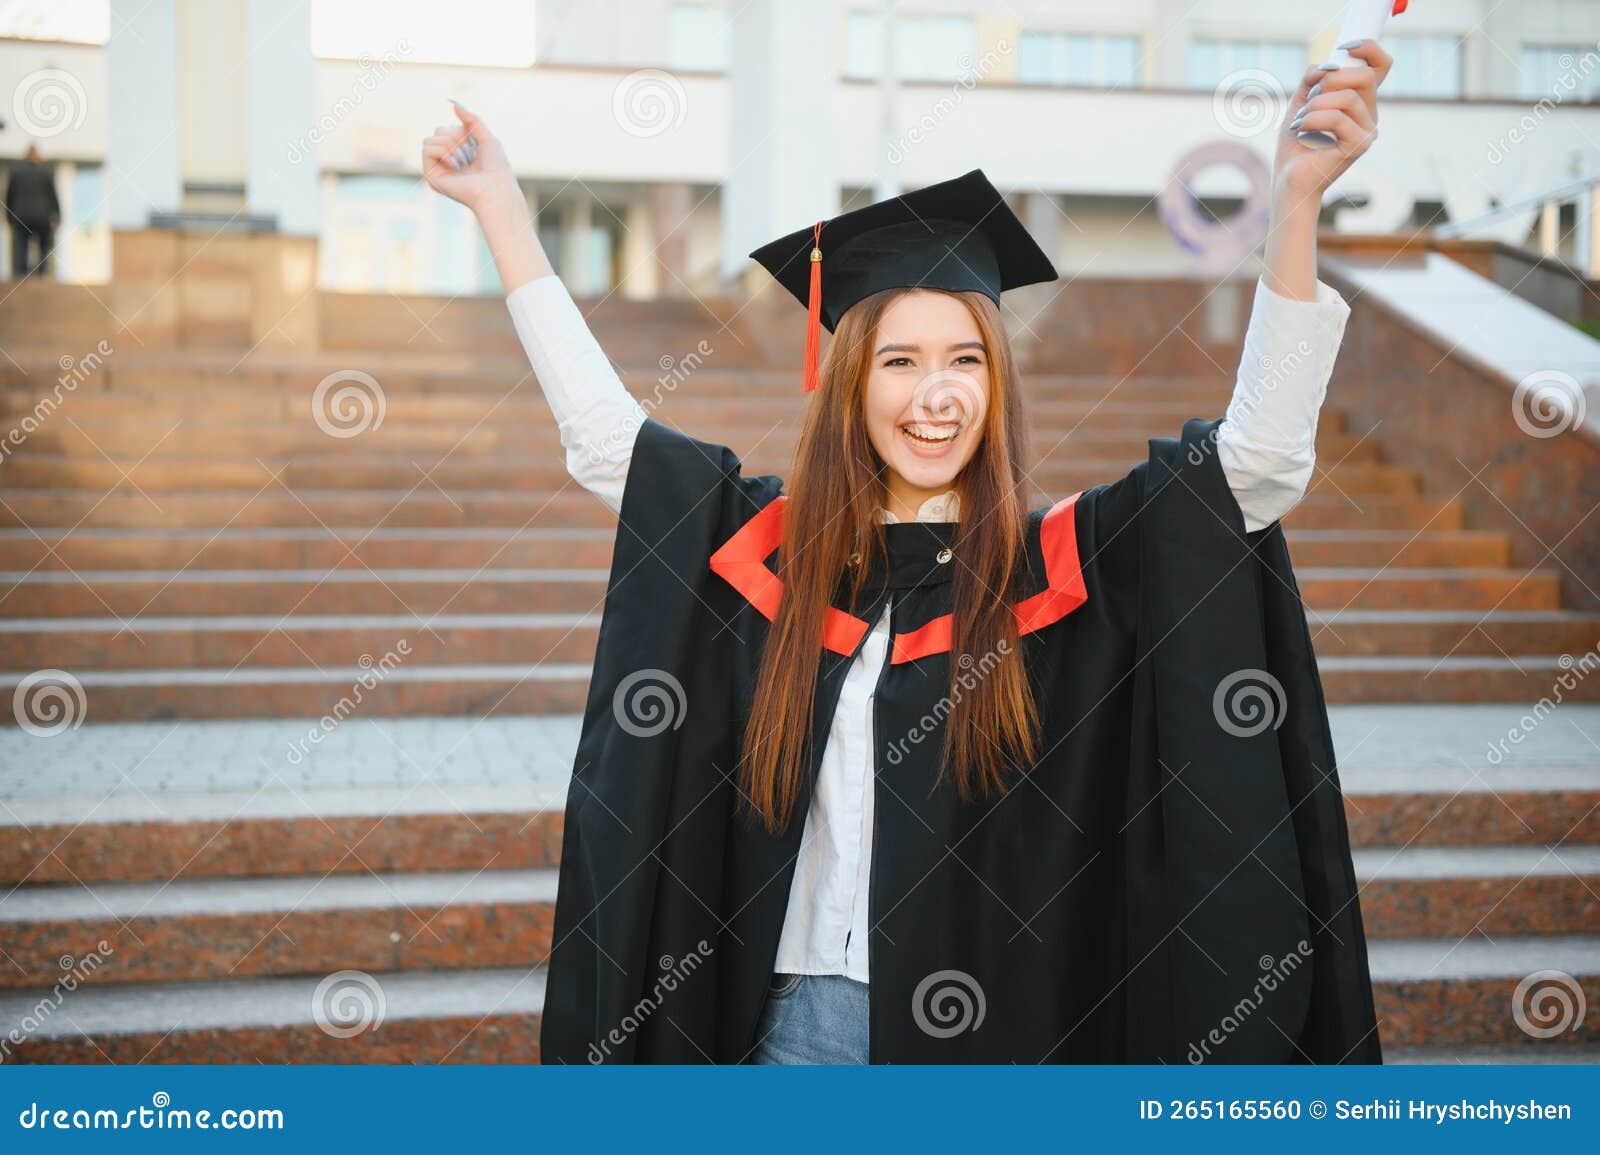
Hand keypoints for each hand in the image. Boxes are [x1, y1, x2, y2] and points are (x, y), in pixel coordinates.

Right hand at [421, 101, 518, 215]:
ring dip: (450, 145)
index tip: (475, 146)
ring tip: (463, 162)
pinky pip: (427, 149)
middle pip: (437, 131)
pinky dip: (444, 152)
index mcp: (457, 152)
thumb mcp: (486, 137)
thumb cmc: (496, 168)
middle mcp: (445, 161)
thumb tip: (453, 103)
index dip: (461, 131)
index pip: (447, 128)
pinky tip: (456, 166)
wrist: (496, 189)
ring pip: (430, 139)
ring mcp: (438, 169)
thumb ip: (471, 119)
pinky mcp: (432, 176)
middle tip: (469, 155)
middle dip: (455, 137)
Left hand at [1272, 40, 1390, 214]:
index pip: (1379, 66)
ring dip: (1315, 105)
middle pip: (1364, 76)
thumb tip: (1326, 67)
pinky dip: (1312, 120)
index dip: (1368, 49)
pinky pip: (1337, 118)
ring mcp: (1368, 132)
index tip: (1345, 47)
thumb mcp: (1301, 103)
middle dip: (1331, 80)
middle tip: (1309, 98)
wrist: (1288, 179)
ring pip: (1346, 97)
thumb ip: (1312, 79)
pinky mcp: (1359, 146)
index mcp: (1360, 102)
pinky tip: (1301, 131)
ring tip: (1300, 122)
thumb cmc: (1295, 144)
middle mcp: (1370, 115)